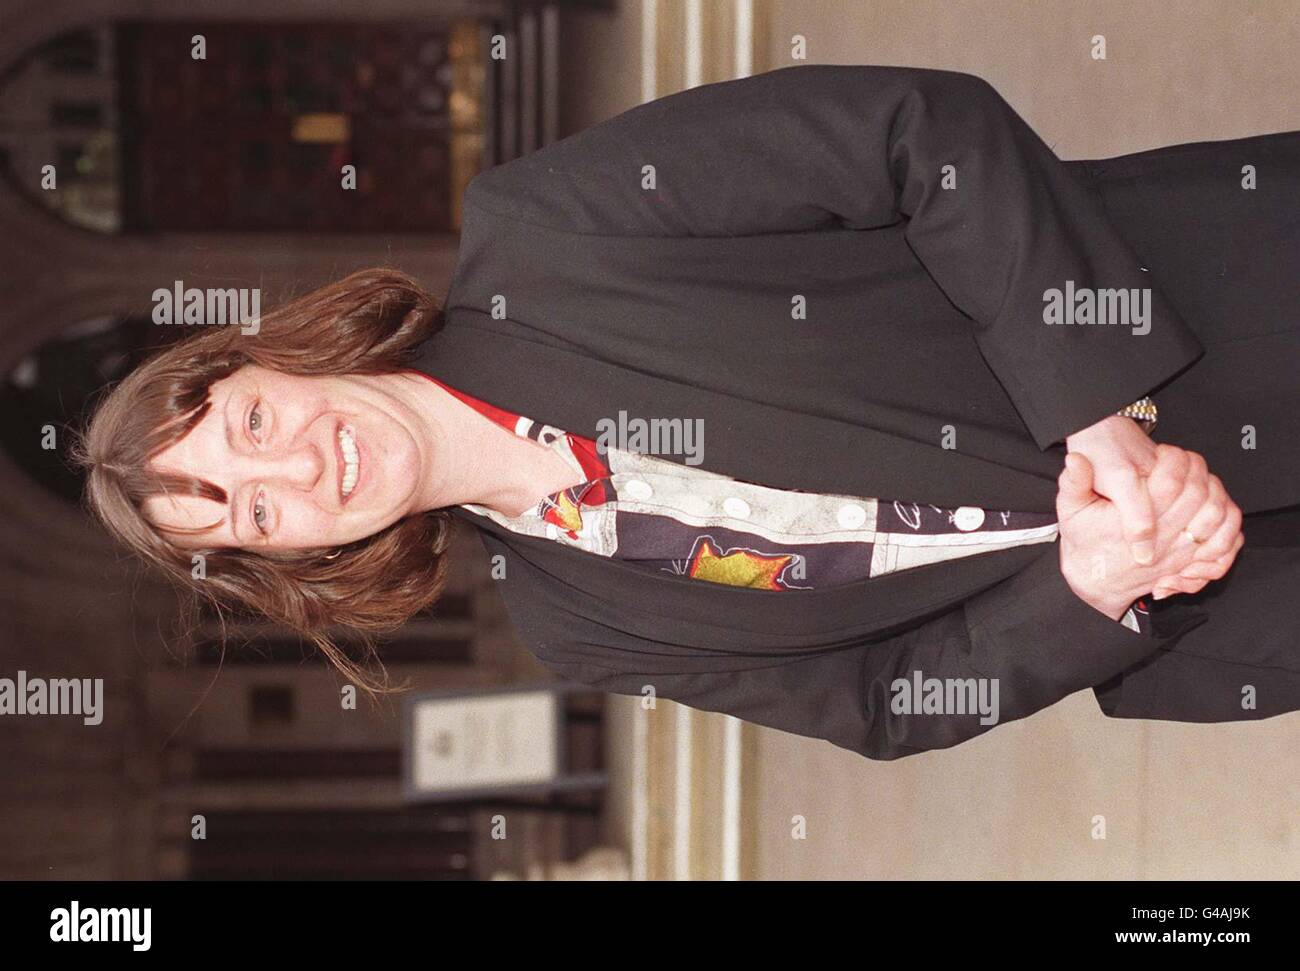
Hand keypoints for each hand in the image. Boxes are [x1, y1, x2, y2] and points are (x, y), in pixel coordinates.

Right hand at [1056, 444, 1243, 619]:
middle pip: (1198, 494)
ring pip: (1215, 513)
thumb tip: (1075, 460)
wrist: (1096, 578)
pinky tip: (1213, 501)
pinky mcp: (1192, 560)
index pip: (1170, 483)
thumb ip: (1073, 483)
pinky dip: (1227, 518)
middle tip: (1184, 459)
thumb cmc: (1085, 541)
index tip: (1164, 451)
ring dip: (1213, 489)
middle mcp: (1162, 539)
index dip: (1173, 459)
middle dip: (1196, 469)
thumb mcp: (1071, 510)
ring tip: (1197, 477)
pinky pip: (1225, 539)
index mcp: (1134, 523)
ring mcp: (1181, 552)